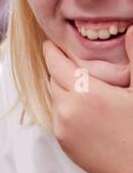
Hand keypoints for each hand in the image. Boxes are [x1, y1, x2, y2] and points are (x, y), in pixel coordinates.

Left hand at [43, 36, 132, 172]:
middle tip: (66, 61)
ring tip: (75, 83)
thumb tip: (131, 29)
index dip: (52, 52)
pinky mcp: (63, 142)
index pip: (57, 64)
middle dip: (57, 70)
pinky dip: (64, 107)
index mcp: (87, 93)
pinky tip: (81, 107)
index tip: (49, 43)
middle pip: (52, 81)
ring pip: (53, 99)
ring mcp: (62, 128)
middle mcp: (67, 109)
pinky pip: (57, 117)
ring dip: (60, 89)